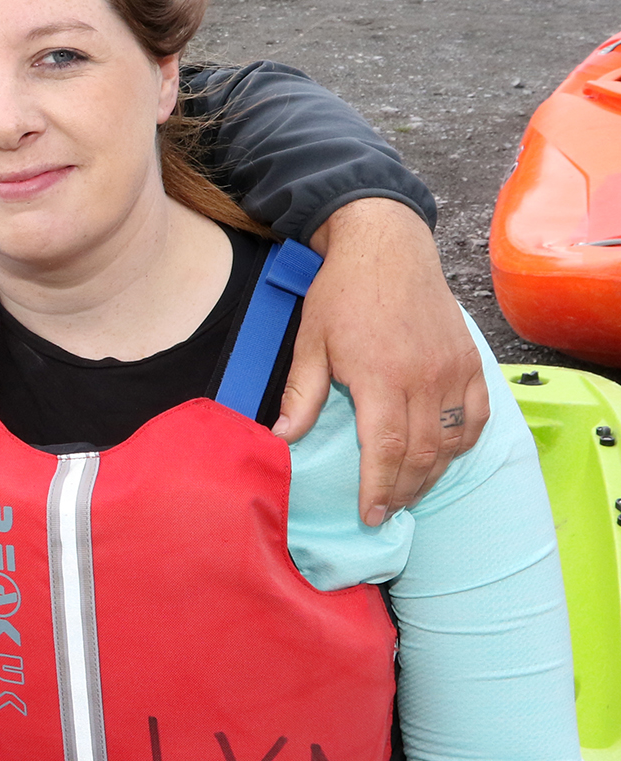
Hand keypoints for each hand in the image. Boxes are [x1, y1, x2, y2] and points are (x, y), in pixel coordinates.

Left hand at [274, 198, 488, 524]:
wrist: (385, 245)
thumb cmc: (341, 292)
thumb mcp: (311, 343)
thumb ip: (302, 395)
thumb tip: (283, 438)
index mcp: (381, 376)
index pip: (386, 451)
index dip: (378, 489)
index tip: (370, 515)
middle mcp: (424, 378)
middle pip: (422, 455)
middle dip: (404, 490)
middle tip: (387, 509)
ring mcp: (453, 370)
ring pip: (451, 442)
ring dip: (432, 473)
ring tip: (409, 489)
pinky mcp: (471, 362)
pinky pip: (476, 417)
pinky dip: (462, 442)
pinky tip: (443, 454)